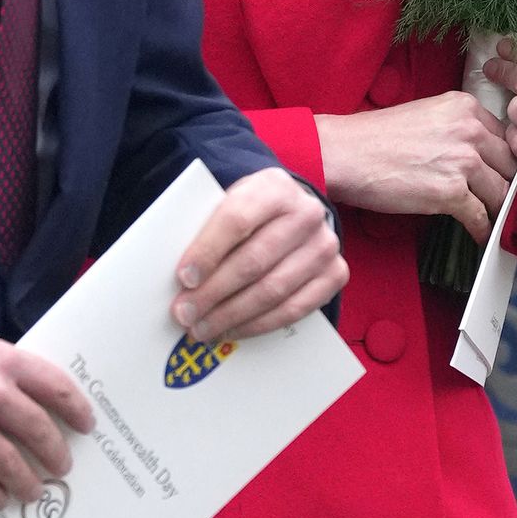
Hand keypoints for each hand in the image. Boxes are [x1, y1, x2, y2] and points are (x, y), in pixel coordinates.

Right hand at [0, 329, 94, 510]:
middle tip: (61, 467)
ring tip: (33, 492)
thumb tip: (25, 392)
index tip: (85, 425)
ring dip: (28, 484)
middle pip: (40, 431)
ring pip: (15, 465)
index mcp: (0, 360)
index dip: (76, 409)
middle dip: (55, 454)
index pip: (55, 386)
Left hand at [169, 167, 346, 344]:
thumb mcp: (232, 202)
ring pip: (273, 290)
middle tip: (184, 313)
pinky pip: (294, 309)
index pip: (237, 220)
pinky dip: (259, 324)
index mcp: (274, 187)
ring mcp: (325, 246)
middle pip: (254, 261)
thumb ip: (209, 227)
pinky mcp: (335, 274)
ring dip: (232, 315)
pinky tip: (233, 330)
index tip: (184, 278)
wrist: (297, 212)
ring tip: (202, 328)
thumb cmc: (252, 212)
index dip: (208, 251)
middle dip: (214, 292)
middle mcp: (306, 213)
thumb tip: (181, 276)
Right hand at [316, 93, 515, 243]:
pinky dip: (482, 229)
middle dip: (507, 184)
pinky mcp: (451, 193)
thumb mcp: (427, 115)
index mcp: (465, 106)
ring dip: (498, 209)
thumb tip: (481, 156)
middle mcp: (470, 130)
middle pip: (510, 164)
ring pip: (501, 192)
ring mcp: (462, 161)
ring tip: (494, 220)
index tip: (504, 174)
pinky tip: (478, 234)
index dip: (506, 159)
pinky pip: (481, 217)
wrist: (345, 154)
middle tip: (504, 199)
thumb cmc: (376, 137)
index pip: (506, 136)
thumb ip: (459, 129)